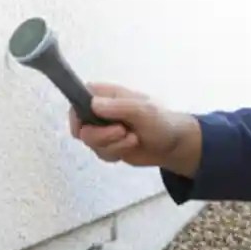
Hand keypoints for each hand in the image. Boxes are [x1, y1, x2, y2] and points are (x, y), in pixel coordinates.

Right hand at [69, 82, 201, 177]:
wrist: (173, 145)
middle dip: (101, 135)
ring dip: (113, 145)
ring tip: (133, 139)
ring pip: (91, 143)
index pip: (80, 97)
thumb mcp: (143, 111)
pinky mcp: (109, 146)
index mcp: (107, 95)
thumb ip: (118, 106)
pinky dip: (115, 153)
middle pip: (82, 127)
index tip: (84, 125)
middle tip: (122, 132)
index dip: (77, 113)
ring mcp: (104, 130)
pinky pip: (101, 154)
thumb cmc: (161, 121)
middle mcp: (101, 112)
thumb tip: (93, 104)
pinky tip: (130, 146)